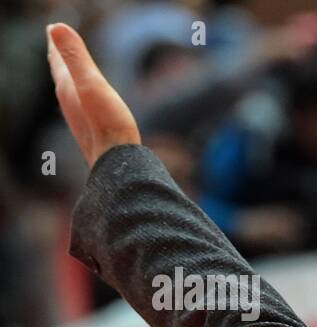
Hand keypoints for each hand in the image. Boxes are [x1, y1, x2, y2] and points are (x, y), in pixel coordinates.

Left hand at [46, 22, 140, 167]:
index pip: (58, 59)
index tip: (54, 28)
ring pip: (69, 92)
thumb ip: (75, 57)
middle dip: (59, 58)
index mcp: (68, 89)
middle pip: (61, 75)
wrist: (118, 165)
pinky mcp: (93, 133)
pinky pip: (82, 108)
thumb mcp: (91, 85)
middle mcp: (70, 104)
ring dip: (67, 77)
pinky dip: (80, 97)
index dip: (57, 43)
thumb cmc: (108, 126)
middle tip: (55, 43)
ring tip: (67, 70)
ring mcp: (80, 120)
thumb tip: (55, 26)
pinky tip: (87, 104)